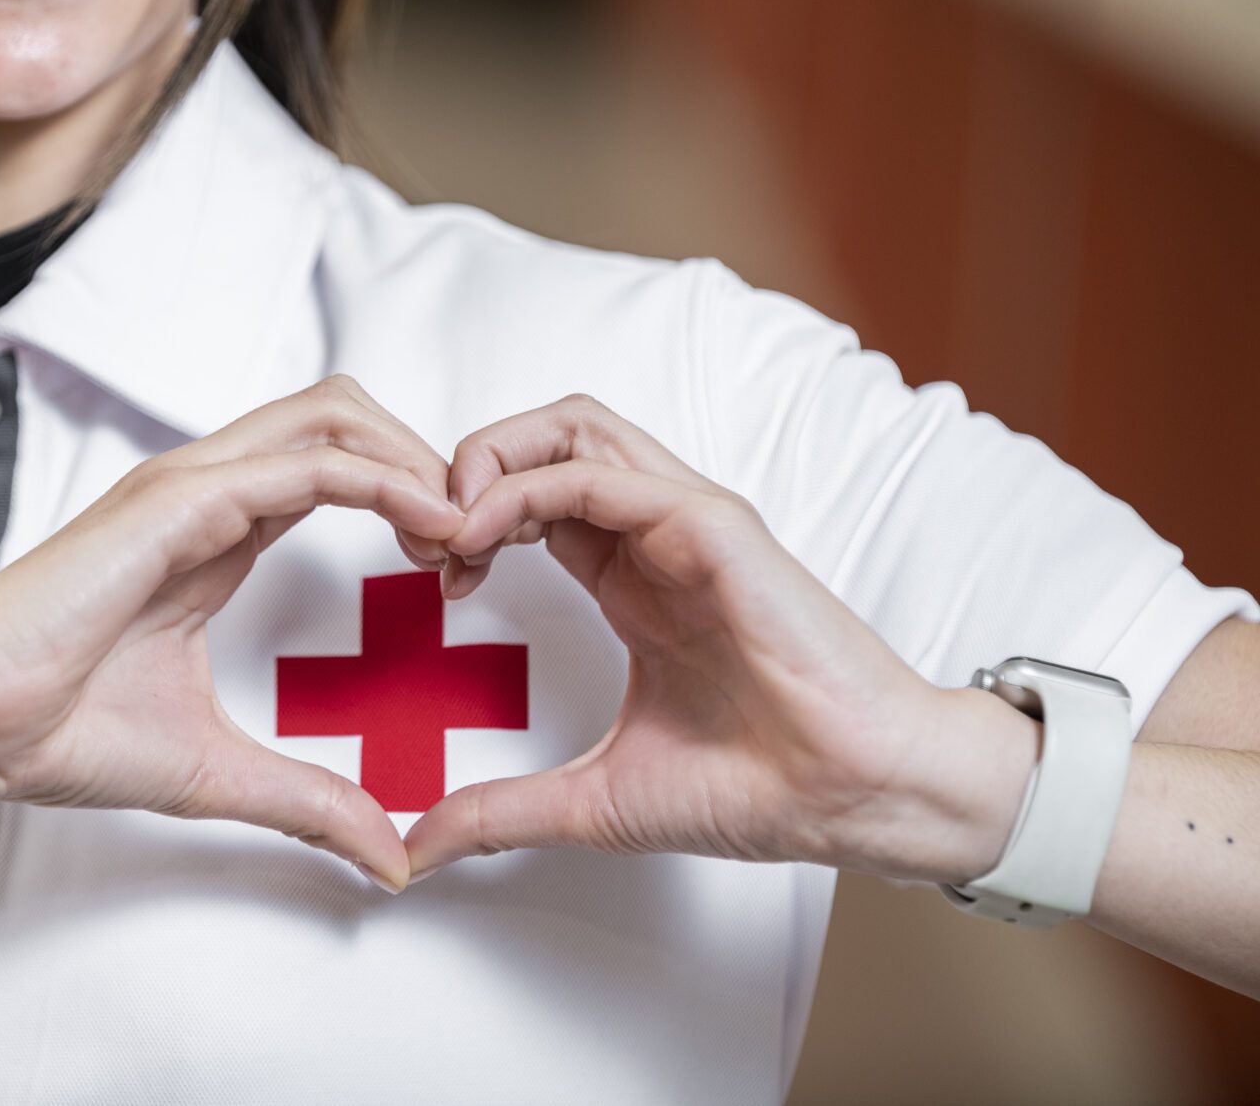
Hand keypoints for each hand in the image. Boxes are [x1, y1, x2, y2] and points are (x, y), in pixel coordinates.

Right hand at [0, 375, 464, 891]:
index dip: (409, 497)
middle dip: (424, 458)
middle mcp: (207, 491)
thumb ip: (308, 800)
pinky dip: (381, 481)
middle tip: (474, 537)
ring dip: (415, 460)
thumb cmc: (55, 729)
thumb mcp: (218, 769)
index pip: (335, 465)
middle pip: (344, 415)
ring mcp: (190, 487)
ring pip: (333, 417)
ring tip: (464, 528)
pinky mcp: (176, 502)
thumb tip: (387, 854)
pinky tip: (429, 526)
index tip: (457, 566)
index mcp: (214, 532)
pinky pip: (305, 464)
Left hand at [405, 394, 1037, 886]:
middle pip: (545, 439)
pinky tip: (480, 536)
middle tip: (422, 539)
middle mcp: (653, 536)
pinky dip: (524, 488)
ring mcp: (683, 522)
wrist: (855, 798)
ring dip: (489, 460)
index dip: (463, 519)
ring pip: (570, 429)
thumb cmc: (759, 788)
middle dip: (466, 468)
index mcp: (630, 579)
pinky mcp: (711, 524)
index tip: (432, 581)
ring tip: (447, 527)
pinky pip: (600, 472)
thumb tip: (419, 846)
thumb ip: (501, 811)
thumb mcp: (594, 800)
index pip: (530, 498)